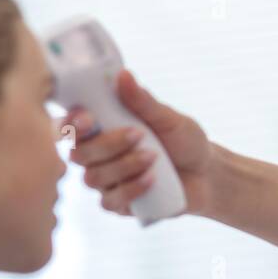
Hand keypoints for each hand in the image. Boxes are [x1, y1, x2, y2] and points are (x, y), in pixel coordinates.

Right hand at [60, 69, 214, 217]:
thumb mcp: (168, 118)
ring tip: (154, 157)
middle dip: (107, 144)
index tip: (89, 118)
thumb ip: (143, 101)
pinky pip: (109, 201)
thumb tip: (123, 74)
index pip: (71, 126)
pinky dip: (130, 189)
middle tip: (139, 134)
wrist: (206, 175)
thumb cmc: (184, 141)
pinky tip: (151, 179)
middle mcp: (98, 155)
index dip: (71, 123)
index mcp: (104, 128)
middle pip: (79, 154)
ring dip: (123, 166)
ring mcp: (106, 181)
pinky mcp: (118, 204)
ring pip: (93, 178)